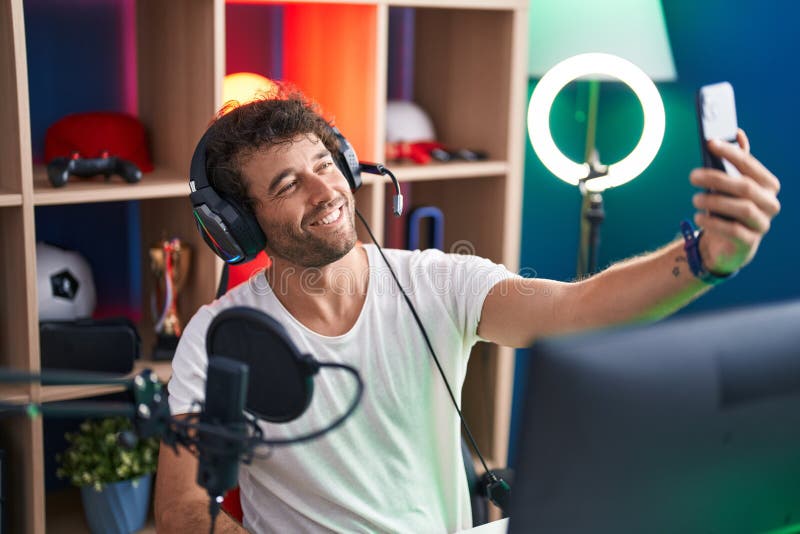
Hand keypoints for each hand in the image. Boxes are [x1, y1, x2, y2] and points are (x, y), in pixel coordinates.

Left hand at [690, 129, 780, 274]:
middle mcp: (770, 203)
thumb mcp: (730, 185)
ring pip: (742, 208)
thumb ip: (736, 162)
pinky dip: (713, 222)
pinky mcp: (750, 242)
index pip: (750, 164)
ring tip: (695, 199)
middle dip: (716, 178)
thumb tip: (738, 133)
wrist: (728, 244)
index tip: (710, 143)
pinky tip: (698, 217)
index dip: (730, 153)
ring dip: (714, 201)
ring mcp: (762, 224)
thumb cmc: (728, 208)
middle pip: (744, 186)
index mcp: (768, 184)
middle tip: (692, 176)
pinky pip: (733, 230)